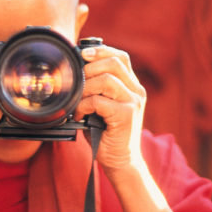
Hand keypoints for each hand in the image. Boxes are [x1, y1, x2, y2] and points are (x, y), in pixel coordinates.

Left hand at [74, 45, 147, 174]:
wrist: (121, 161)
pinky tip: (80, 114)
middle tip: (76, 80)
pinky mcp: (127, 115)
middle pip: (114, 63)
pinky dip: (84, 105)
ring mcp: (134, 102)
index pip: (121, 57)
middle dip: (90, 66)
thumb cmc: (107, 134)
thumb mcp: (102, 106)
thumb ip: (97, 89)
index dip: (101, 51)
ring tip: (77, 100)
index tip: (82, 53)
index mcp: (132, 86)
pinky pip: (100, 101)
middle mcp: (137, 91)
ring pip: (107, 80)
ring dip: (86, 87)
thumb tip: (75, 74)